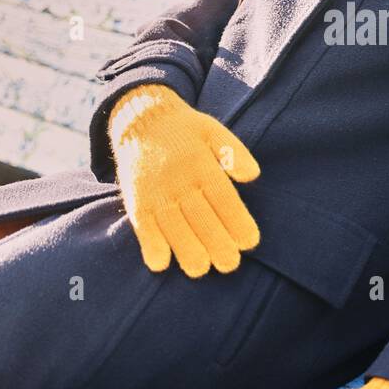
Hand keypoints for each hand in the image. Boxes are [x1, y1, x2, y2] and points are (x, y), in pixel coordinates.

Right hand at [108, 82, 260, 277]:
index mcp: (201, 164)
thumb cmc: (184, 130)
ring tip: (201, 269)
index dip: (237, 221)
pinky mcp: (136, 200)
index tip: (250, 242)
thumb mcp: (213, 130)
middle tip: (230, 264)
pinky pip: (142, 225)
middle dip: (216, 243)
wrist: (139, 119)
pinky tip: (160, 263)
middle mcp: (179, 180)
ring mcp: (156, 191)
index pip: (223, 197)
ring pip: (172, 226)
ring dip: (186, 250)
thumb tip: (253, 174)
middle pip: (200, 217)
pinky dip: (150, 245)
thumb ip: (233, 151)